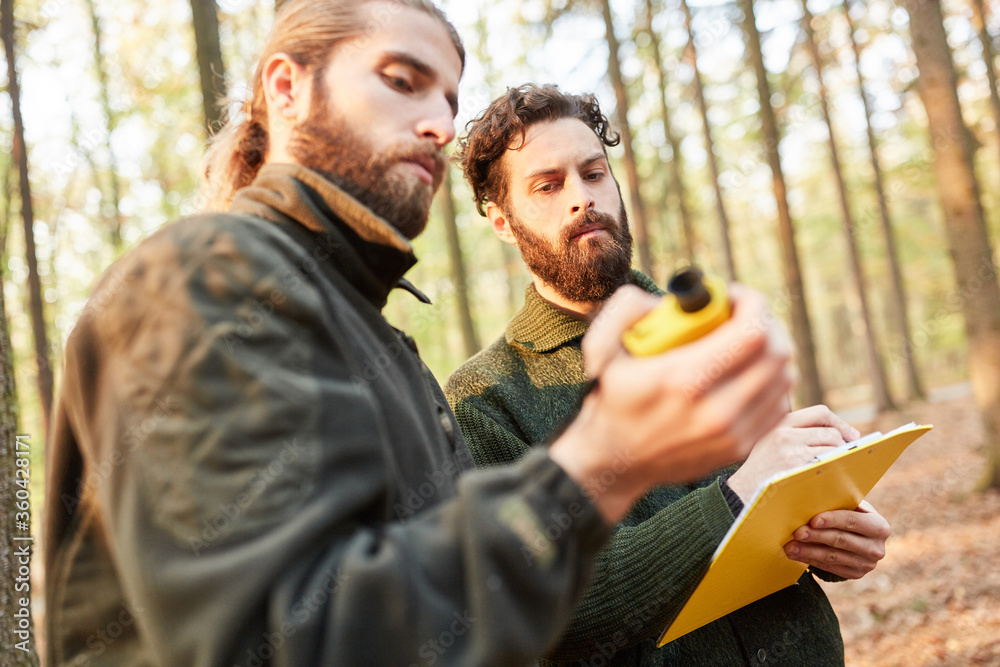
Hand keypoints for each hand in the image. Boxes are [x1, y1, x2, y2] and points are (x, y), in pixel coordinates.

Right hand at [549, 283, 792, 522]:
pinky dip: (773, 383)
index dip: (752, 302)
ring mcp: (733, 433)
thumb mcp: (602, 348)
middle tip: (741, 316)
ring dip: (773, 351)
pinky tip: (748, 375)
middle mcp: (716, 410)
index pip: (753, 331)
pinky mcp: (741, 448)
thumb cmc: (611, 398)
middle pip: (778, 352)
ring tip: (745, 344)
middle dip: (766, 322)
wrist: (616, 461)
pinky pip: (780, 405)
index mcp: (684, 379)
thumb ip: (627, 308)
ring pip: (785, 378)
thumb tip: (668, 299)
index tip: (730, 297)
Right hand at [726, 405, 860, 501]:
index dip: (840, 423)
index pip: (820, 413)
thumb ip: (794, 432)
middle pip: (830, 432)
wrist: (740, 494)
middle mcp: (785, 432)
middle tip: (847, 458)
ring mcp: (791, 452)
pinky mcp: (797, 470)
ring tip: (839, 469)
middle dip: (842, 445)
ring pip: (832, 450)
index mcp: (779, 422)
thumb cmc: (759, 470)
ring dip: (840, 460)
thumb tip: (836, 432)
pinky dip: (835, 473)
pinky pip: (827, 467)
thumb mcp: (769, 442)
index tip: (851, 435)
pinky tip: (833, 480)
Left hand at [783, 500, 889, 578]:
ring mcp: (867, 564)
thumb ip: (840, 502)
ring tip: (790, 546)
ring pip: (832, 556)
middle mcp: (876, 548)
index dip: (833, 520)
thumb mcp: (852, 507)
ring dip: (808, 551)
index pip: (853, 521)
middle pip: (841, 540)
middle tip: (796, 532)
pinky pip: (829, 567)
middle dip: (816, 536)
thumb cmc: (850, 515)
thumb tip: (813, 496)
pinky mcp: (855, 574)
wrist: (861, 538)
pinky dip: (810, 559)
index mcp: (879, 526)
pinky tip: (795, 554)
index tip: (813, 520)